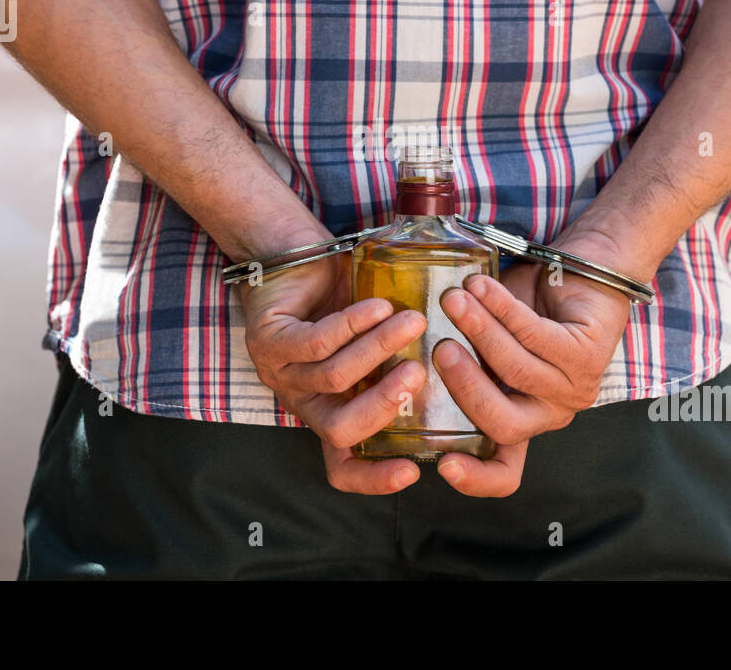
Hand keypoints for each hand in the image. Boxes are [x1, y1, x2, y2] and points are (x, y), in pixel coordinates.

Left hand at [239, 251, 428, 494]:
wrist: (288, 251)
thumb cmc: (339, 294)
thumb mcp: (375, 336)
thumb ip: (401, 357)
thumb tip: (461, 364)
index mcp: (328, 410)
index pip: (342, 466)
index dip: (374, 479)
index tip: (415, 471)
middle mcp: (303, 400)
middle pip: (340, 431)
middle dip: (383, 405)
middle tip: (419, 374)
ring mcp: (281, 373)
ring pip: (335, 377)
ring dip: (379, 349)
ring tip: (413, 322)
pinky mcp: (269, 341)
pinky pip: (316, 342)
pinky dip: (353, 324)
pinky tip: (379, 306)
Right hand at [432, 237, 635, 495]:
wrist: (586, 268)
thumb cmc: (531, 307)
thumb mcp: (489, 341)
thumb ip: (464, 355)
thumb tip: (409, 351)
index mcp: (523, 419)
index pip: (505, 472)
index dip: (476, 479)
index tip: (442, 466)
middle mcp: (550, 413)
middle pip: (503, 423)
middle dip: (465, 386)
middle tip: (439, 349)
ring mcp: (573, 387)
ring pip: (516, 370)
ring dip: (479, 330)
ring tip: (453, 300)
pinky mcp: (588, 355)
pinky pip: (535, 334)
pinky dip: (502, 308)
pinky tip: (480, 286)